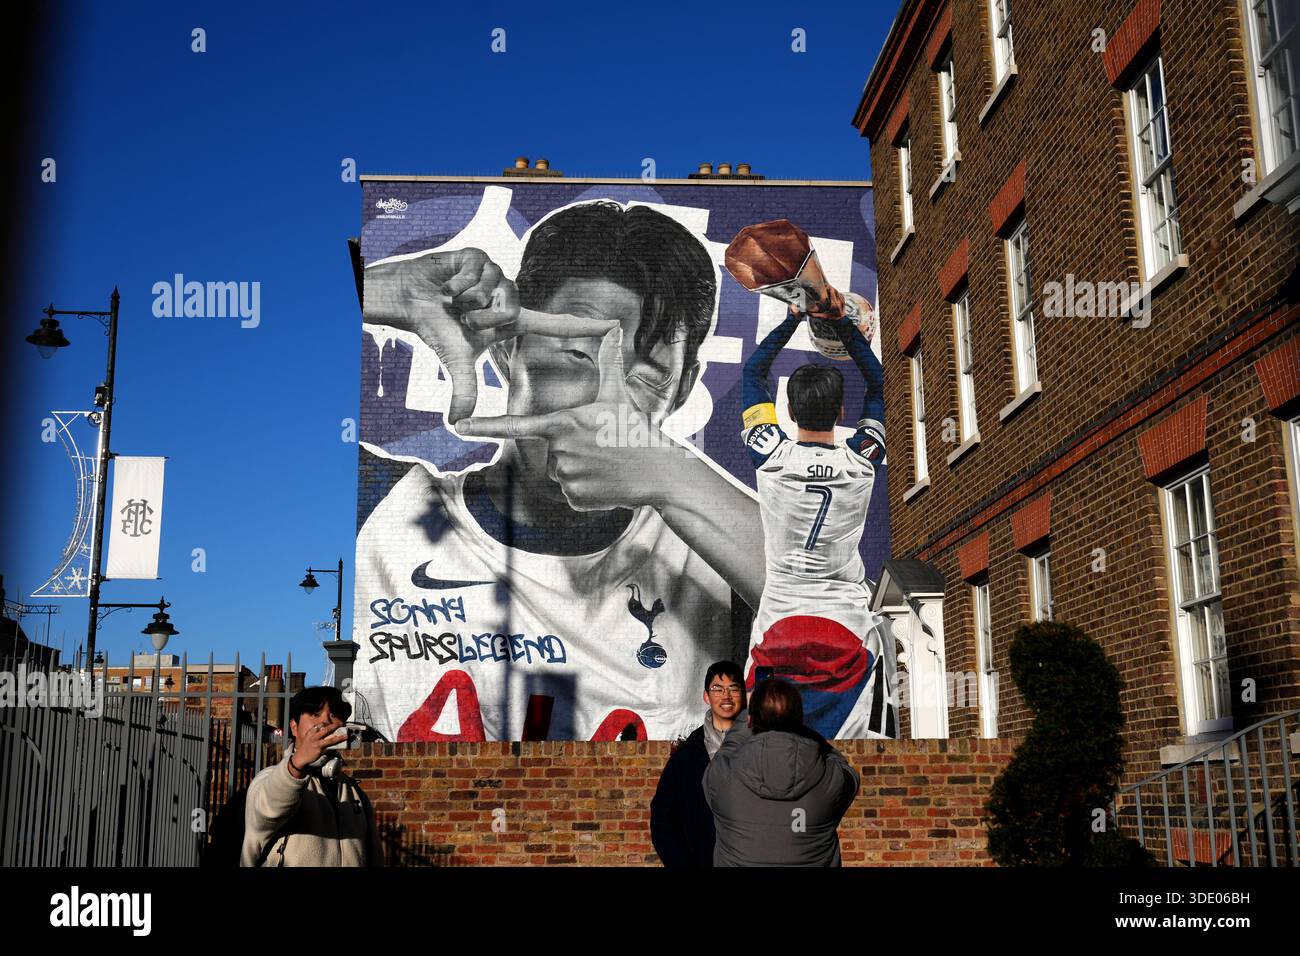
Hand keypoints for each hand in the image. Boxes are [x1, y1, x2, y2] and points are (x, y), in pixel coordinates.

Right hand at [289, 718, 345, 775]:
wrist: (300, 757)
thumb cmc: (305, 747)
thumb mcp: (308, 738)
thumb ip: (315, 734)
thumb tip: (325, 732)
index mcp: (311, 733)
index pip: (320, 725)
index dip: (326, 723)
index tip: (332, 722)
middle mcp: (314, 737)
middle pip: (326, 730)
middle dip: (334, 726)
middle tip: (340, 724)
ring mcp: (317, 743)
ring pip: (330, 739)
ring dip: (339, 737)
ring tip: (346, 736)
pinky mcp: (320, 750)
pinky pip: (329, 747)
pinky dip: (335, 746)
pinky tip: (341, 745)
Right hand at [364, 248, 616, 423]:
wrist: (408, 298)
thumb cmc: (436, 327)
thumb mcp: (455, 360)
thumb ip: (463, 389)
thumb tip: (456, 423)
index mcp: (512, 319)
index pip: (556, 324)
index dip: (585, 326)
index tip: (615, 325)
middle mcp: (510, 295)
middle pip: (512, 309)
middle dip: (480, 317)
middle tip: (462, 317)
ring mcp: (497, 274)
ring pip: (493, 289)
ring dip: (467, 299)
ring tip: (454, 299)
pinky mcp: (480, 256)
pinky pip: (477, 272)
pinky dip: (457, 283)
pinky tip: (448, 283)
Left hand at [455, 327, 675, 511]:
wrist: (659, 472)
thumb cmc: (637, 430)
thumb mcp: (619, 396)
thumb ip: (609, 362)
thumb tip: (615, 328)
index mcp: (563, 424)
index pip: (515, 425)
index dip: (484, 426)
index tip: (457, 426)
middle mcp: (558, 452)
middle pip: (550, 453)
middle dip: (572, 452)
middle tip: (602, 449)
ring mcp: (566, 478)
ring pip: (561, 474)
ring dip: (581, 471)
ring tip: (607, 465)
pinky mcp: (576, 500)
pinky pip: (572, 495)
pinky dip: (588, 492)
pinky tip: (608, 484)